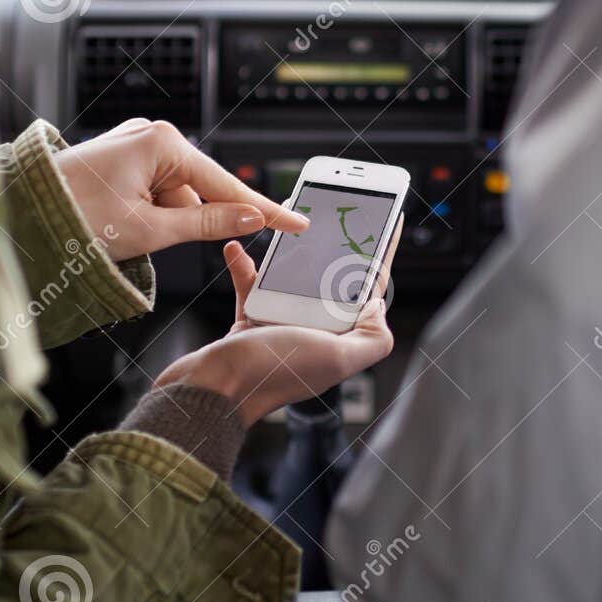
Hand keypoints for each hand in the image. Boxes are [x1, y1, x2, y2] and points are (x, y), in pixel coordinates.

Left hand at [53, 119, 307, 261]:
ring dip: (161, 221)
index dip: (263, 210)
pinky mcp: (121, 158)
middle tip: (148, 236)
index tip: (298, 222)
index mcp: (164, 143)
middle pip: (198, 190)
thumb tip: (249, 218)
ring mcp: (135, 144)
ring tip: (119, 231)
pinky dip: (147, 214)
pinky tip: (119, 223)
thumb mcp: (148, 229)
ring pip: (174, 195)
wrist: (16, 213)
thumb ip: (206, 224)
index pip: (226, 184)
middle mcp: (152, 134)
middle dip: (186, 221)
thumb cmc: (74, 217)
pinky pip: (153, 191)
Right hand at [155, 218, 402, 427]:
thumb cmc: (272, 375)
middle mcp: (315, 333)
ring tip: (290, 219)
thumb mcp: (338, 359)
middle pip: (332, 279)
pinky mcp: (250, 323)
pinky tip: (238, 247)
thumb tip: (378, 307)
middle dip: (337, 245)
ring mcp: (282, 327)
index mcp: (339, 340)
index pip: (369, 291)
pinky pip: (252, 287)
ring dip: (291, 251)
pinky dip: (246, 267)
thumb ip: (372, 338)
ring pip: (293, 278)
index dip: (381, 256)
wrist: (212, 390)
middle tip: (337, 211)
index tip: (388, 223)